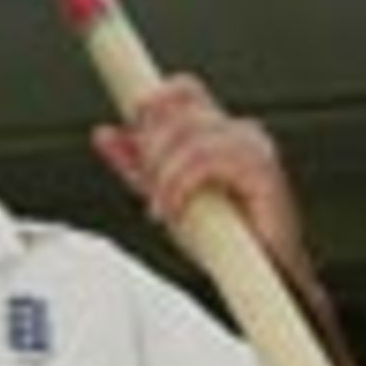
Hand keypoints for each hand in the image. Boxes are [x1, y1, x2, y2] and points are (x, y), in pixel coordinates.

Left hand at [92, 73, 315, 289]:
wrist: (256, 274)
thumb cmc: (220, 237)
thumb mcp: (164, 194)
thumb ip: (137, 165)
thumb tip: (103, 133)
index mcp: (218, 131)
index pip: (184, 91)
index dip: (155, 99)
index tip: (135, 116)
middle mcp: (239, 131)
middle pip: (180, 115)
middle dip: (153, 152)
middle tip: (150, 190)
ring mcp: (253, 147)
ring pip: (190, 140)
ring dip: (166, 177)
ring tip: (163, 209)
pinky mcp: (261, 169)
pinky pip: (205, 163)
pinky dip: (181, 187)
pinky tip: (175, 211)